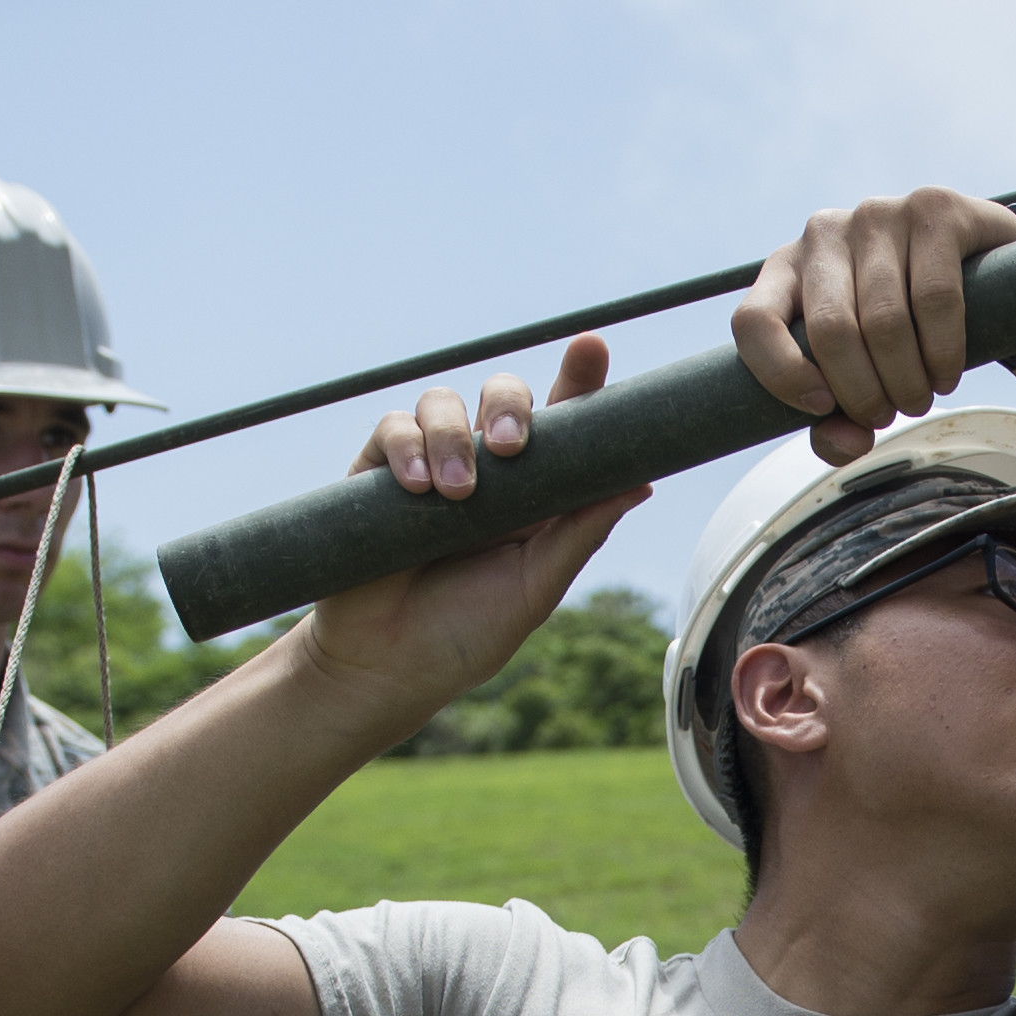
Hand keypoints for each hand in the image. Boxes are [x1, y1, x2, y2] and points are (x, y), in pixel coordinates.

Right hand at [294, 334, 646, 728]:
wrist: (384, 667)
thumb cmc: (465, 632)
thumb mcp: (535, 587)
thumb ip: (578, 534)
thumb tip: (639, 481)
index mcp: (534, 492)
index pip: (562, 424)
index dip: (579, 380)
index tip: (592, 348)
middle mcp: (485, 470)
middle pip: (503, 395)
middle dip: (511, 406)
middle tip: (512, 447)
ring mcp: (429, 464)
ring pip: (443, 402)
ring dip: (453, 436)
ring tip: (457, 492)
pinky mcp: (376, 473)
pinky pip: (392, 428)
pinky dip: (407, 447)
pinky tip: (418, 487)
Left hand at [734, 188, 1015, 463]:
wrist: (985, 271)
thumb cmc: (906, 328)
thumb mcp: (863, 375)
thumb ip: (839, 420)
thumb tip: (849, 443)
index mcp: (786, 269)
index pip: (753, 322)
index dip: (781, 376)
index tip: (823, 408)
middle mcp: (824, 233)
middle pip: (829, 331)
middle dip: (863, 392)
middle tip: (889, 414)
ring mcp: (878, 215)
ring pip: (883, 321)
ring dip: (907, 381)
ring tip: (922, 398)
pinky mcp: (934, 208)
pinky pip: (934, 298)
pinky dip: (942, 352)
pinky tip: (947, 374)